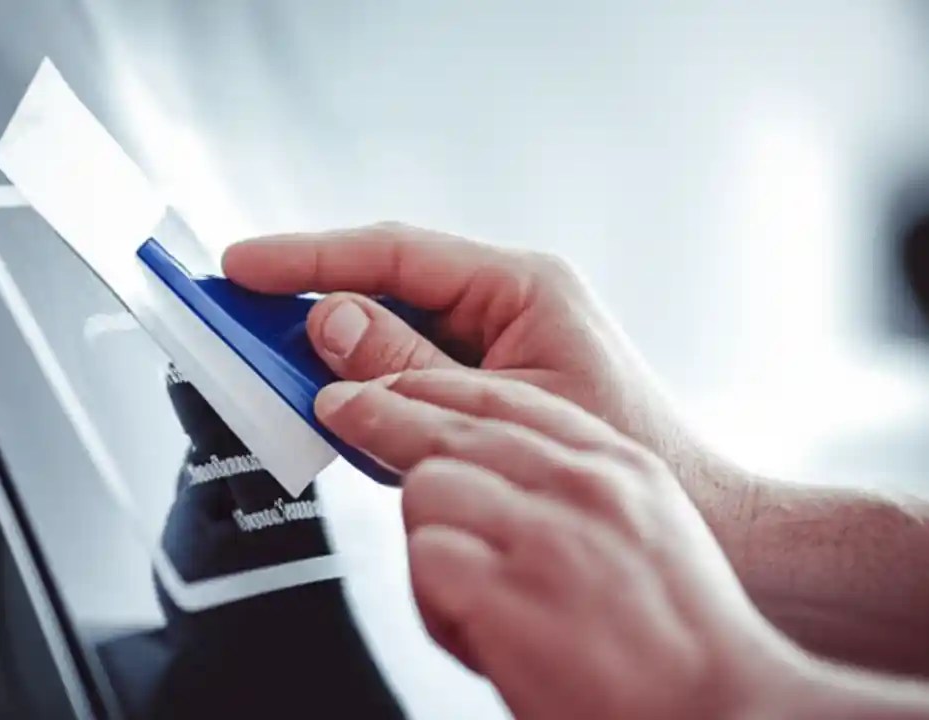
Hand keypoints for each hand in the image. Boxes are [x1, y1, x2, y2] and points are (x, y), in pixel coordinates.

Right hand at [223, 223, 748, 547]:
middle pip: (380, 288)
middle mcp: (503, 303)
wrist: (693, 517)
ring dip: (330, 353)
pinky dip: (364, 392)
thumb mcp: (501, 406)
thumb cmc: (624, 454)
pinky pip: (405, 374)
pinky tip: (337, 408)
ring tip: (274, 369)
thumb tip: (329, 326)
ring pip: (386, 334)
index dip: (309, 258)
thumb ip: (408, 369)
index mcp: (520, 285)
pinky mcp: (482, 383)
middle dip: (305, 302)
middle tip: (235, 315)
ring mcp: (492, 342)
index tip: (246, 266)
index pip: (392, 255)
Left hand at [312, 369, 812, 718]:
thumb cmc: (683, 635)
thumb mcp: (648, 527)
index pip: (507, 399)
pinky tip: (470, 627)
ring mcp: (544, 536)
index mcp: (616, 464)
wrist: (727, 711)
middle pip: (449, 425)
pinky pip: (425, 560)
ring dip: (426, 536)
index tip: (390, 382)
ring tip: (462, 588)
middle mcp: (581, 487)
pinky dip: (432, 600)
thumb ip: (571, 486)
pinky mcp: (507, 594)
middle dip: (383, 413)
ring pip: (426, 487)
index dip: (434, 385)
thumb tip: (494, 463)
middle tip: (340, 407)